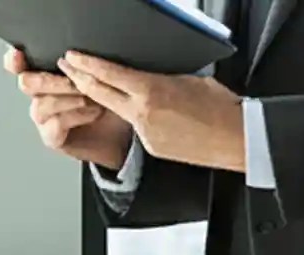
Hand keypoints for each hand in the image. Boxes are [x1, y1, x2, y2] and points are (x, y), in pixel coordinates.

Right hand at [4, 48, 133, 170]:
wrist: (122, 134)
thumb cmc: (110, 100)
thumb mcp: (100, 75)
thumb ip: (84, 62)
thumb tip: (77, 52)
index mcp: (46, 74)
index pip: (18, 64)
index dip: (14, 60)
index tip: (19, 55)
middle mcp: (40, 95)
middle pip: (27, 83)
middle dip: (49, 80)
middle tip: (75, 80)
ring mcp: (44, 118)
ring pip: (40, 105)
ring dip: (67, 99)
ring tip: (92, 98)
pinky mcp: (52, 137)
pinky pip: (55, 124)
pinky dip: (76, 115)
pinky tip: (95, 112)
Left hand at [57, 51, 244, 172]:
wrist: (236, 139)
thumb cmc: (221, 108)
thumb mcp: (188, 79)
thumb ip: (160, 77)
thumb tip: (147, 75)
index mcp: (151, 91)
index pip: (108, 74)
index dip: (86, 64)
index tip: (72, 57)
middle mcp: (143, 114)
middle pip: (100, 94)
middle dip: (79, 79)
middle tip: (67, 68)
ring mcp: (145, 134)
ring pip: (121, 112)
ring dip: (111, 100)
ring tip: (113, 91)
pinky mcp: (152, 148)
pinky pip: (139, 129)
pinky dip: (140, 119)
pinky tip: (156, 116)